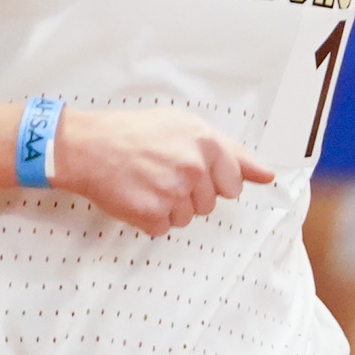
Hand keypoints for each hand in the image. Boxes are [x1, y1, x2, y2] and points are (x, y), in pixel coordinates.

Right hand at [52, 108, 273, 237]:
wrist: (88, 146)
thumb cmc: (134, 133)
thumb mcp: (186, 126)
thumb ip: (231, 151)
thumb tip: (266, 175)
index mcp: (207, 143)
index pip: (233, 183)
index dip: (210, 181)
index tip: (187, 172)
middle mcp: (194, 167)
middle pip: (210, 204)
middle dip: (188, 194)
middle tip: (160, 173)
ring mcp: (174, 193)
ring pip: (187, 218)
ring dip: (168, 207)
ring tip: (146, 183)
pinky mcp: (154, 214)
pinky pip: (163, 228)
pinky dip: (149, 218)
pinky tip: (136, 196)